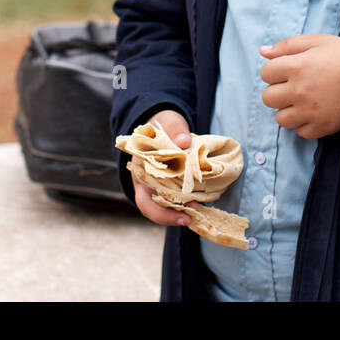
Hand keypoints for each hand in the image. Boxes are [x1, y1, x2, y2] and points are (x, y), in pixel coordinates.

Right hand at [130, 109, 197, 228]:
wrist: (165, 125)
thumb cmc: (163, 125)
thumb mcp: (169, 121)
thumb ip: (175, 128)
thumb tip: (183, 142)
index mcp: (140, 168)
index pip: (145, 197)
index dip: (161, 212)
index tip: (181, 213)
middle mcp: (146, 181)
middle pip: (153, 208)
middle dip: (171, 217)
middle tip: (190, 218)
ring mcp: (157, 185)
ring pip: (164, 207)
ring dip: (180, 212)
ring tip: (198, 213)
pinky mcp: (171, 185)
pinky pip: (175, 200)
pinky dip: (186, 204)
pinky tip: (199, 204)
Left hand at [259, 33, 339, 138]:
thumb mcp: (318, 41)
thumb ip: (287, 45)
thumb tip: (262, 52)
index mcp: (296, 66)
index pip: (265, 73)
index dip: (274, 70)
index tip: (287, 70)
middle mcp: (299, 91)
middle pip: (268, 97)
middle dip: (277, 91)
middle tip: (293, 86)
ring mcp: (310, 112)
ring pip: (280, 119)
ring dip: (287, 110)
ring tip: (302, 102)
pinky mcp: (322, 127)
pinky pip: (300, 132)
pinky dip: (304, 124)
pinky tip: (314, 112)